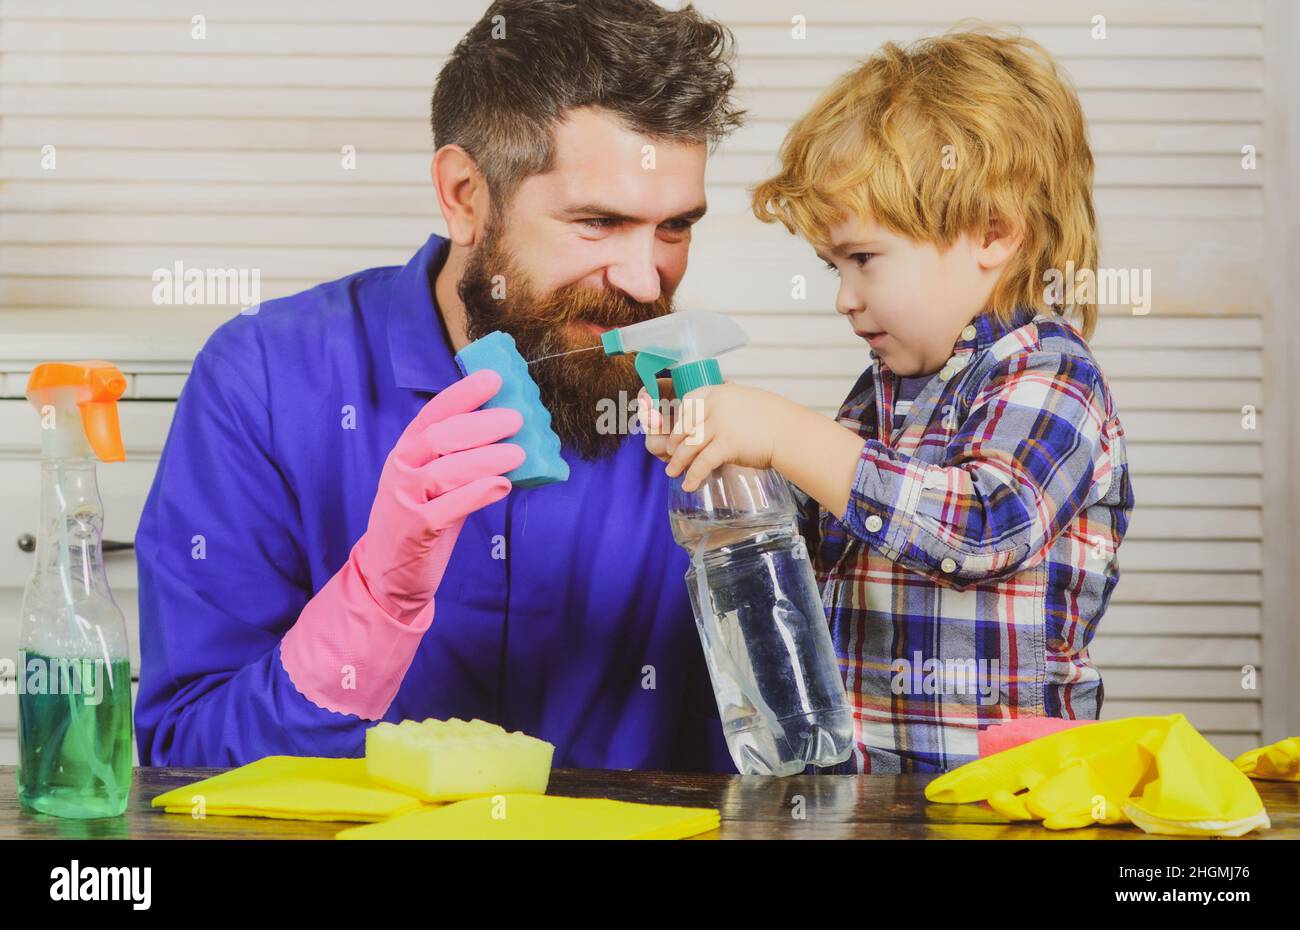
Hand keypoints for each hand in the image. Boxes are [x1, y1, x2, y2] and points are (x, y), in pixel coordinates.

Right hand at [354, 369, 523, 620]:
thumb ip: (463, 460)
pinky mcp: (415, 529)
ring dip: (486, 458)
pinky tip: (502, 486)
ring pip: (445, 470)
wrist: (389, 573)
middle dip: (481, 425)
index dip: (463, 394)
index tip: (493, 379)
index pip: (433, 413)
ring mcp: (405, 499)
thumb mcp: (437, 483)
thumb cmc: (422, 520)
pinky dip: (477, 494)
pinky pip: (448, 507)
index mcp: (407, 452)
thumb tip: (510, 435)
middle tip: (516, 418)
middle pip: (441, 438)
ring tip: (518, 453)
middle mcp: (401, 469)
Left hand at [638, 381, 792, 492]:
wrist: (792, 432)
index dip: (680, 418)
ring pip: (689, 445)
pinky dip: (693, 475)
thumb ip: (727, 406)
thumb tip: (713, 417)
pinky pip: (702, 462)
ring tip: (672, 472)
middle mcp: (716, 406)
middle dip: (674, 442)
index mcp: (720, 392)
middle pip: (685, 425)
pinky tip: (689, 484)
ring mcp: (720, 425)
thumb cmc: (775, 419)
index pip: (689, 401)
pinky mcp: (726, 445)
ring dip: (678, 461)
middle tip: (669, 454)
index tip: (677, 431)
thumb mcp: (747, 401)